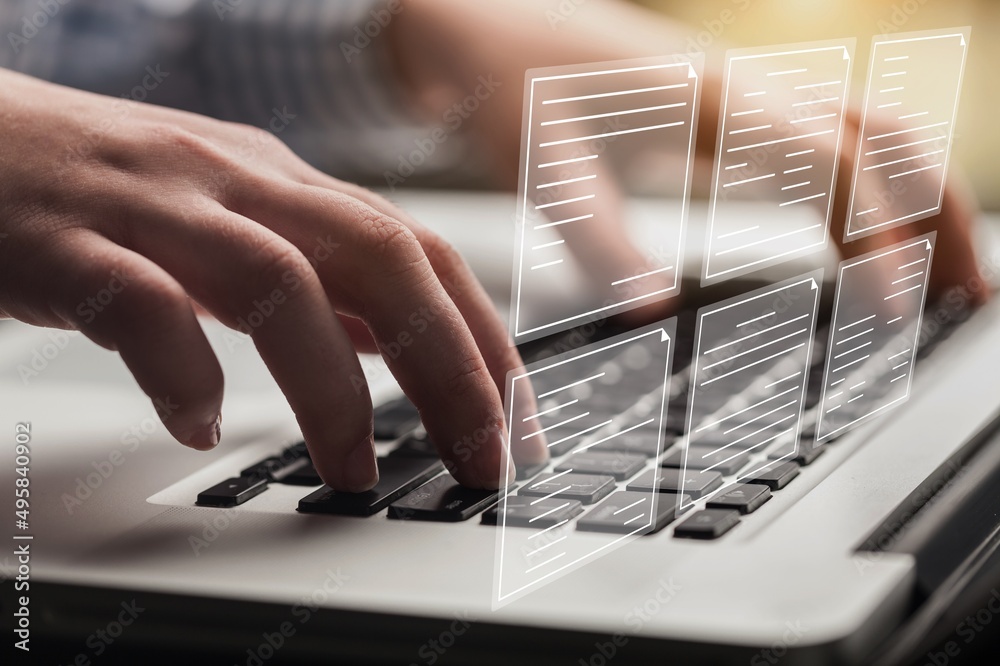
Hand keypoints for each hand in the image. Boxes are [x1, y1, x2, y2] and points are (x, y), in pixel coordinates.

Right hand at [0, 68, 546, 490]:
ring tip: (352, 470)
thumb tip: (392, 338)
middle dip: (450, 366)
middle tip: (481, 456)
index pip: (420, 251)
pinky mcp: (67, 242)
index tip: (515, 418)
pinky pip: (142, 306)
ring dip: (333, 389)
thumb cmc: (97, 189)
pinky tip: (196, 426)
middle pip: (383, 260)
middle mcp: (235, 181)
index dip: (483, 336)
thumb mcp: (229, 219)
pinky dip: (183, 373)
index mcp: (281, 182)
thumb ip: (312, 270)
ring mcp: (154, 206)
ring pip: (281, 283)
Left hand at [390, 0, 985, 306]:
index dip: (876, 236)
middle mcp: (749, 88)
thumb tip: (656, 313)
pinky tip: (862, 238)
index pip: (830, 165)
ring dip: (920, 199)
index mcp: (713, 102)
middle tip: (965, 301)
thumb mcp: (548, 173)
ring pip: (874, 129)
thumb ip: (600, 242)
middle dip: (938, 215)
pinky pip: (835, 138)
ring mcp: (750, 91)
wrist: (489, 31)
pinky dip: (872, 190)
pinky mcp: (738, 105)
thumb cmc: (512, 92)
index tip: (897, 311)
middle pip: (886, 135)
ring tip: (941, 281)